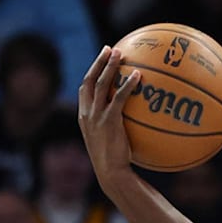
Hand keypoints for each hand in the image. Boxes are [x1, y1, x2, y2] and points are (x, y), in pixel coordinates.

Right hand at [78, 46, 139, 186]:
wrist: (111, 174)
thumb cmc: (114, 162)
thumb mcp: (109, 142)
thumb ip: (114, 127)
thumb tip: (134, 119)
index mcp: (83, 117)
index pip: (84, 89)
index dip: (92, 72)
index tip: (101, 59)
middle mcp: (86, 113)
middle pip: (89, 80)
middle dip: (99, 62)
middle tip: (110, 48)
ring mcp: (95, 117)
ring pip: (100, 84)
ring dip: (109, 66)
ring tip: (120, 54)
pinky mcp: (108, 121)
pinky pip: (118, 98)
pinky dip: (126, 85)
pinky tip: (138, 76)